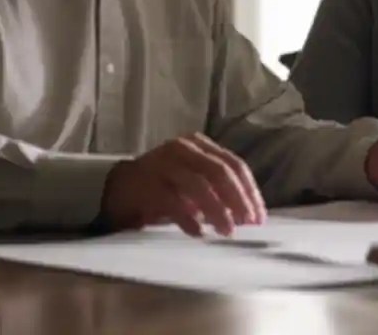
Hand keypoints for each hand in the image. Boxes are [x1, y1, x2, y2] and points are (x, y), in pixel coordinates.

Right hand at [99, 133, 266, 236]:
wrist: (118, 188)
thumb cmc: (165, 187)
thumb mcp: (195, 181)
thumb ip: (219, 191)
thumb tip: (250, 215)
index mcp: (199, 145)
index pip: (234, 164)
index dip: (250, 191)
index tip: (259, 216)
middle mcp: (182, 149)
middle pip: (219, 172)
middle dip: (238, 200)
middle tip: (247, 224)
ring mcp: (162, 164)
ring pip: (198, 185)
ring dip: (217, 210)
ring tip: (227, 231)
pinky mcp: (146, 184)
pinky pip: (172, 201)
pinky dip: (188, 218)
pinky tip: (199, 232)